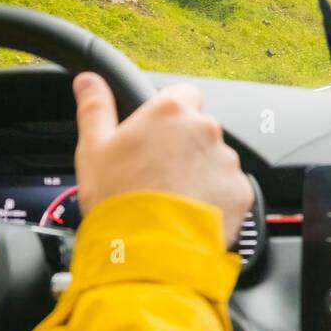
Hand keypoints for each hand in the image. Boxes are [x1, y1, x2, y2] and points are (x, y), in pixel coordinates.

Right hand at [71, 72, 253, 244]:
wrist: (148, 250)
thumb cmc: (118, 199)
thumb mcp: (93, 149)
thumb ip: (94, 107)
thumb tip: (88, 80)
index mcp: (171, 111)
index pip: (183, 95)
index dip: (169, 115)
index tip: (157, 133)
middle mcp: (205, 129)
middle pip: (199, 130)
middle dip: (183, 148)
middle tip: (157, 174)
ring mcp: (226, 160)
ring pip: (215, 160)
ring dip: (200, 173)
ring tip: (173, 199)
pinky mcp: (241, 191)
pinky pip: (229, 189)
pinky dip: (215, 199)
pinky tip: (190, 213)